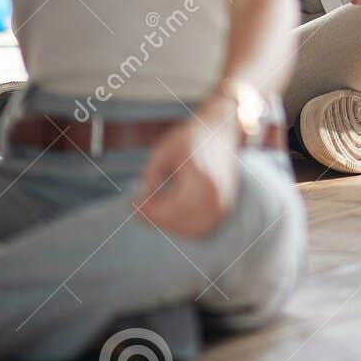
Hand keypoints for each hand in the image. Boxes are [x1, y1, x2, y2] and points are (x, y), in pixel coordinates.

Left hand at [133, 114, 239, 239]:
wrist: (221, 130)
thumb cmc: (191, 137)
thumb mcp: (163, 151)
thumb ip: (150, 178)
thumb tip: (141, 202)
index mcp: (201, 178)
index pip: (170, 209)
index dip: (148, 210)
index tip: (134, 203)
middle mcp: (216, 194)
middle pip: (180, 223)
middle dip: (157, 220)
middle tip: (141, 208)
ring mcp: (224, 202)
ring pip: (192, 231)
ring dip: (172, 226)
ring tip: (156, 211)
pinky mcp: (226, 206)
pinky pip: (203, 228)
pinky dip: (185, 227)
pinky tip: (172, 214)